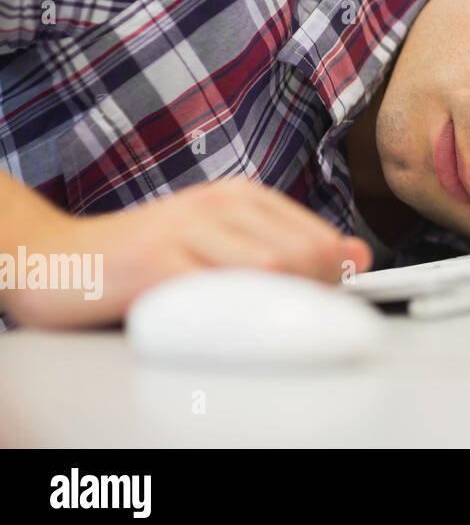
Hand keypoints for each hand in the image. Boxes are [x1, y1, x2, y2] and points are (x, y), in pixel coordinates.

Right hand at [4, 178, 371, 327]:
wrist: (58, 257)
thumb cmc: (146, 256)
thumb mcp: (224, 240)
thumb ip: (289, 245)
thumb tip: (357, 255)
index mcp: (244, 196)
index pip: (320, 238)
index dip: (330, 282)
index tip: (314, 308)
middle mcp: (220, 204)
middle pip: (304, 253)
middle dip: (309, 295)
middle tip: (282, 321)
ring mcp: (188, 229)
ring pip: (272, 266)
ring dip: (275, 306)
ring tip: (253, 325)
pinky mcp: (157, 263)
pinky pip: (219, 292)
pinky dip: (236, 316)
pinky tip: (226, 327)